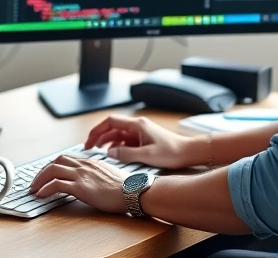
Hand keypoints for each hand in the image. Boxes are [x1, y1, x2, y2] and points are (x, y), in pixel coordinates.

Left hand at [29, 155, 127, 213]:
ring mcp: (81, 175)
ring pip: (52, 170)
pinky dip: (45, 189)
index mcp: (90, 162)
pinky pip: (57, 185)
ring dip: (40, 179)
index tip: (46, 174)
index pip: (65, 158)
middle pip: (56, 162)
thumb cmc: (126, 186)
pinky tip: (41, 195)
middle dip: (42, 171)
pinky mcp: (80, 187)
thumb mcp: (109, 175)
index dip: (53, 166)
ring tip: (34, 189)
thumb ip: (97, 174)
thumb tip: (92, 180)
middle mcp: (84, 165)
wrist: (133, 191)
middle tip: (35, 182)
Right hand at [84, 115, 201, 169]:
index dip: (97, 130)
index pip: (110, 122)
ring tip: (97, 152)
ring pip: (117, 135)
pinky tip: (114, 154)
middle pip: (112, 127)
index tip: (89, 141)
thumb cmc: (172, 152)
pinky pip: (125, 140)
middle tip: (88, 148)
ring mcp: (140, 132)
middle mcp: (137, 126)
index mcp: (137, 125)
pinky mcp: (143, 139)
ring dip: (107, 142)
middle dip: (98, 136)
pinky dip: (117, 146)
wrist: (189, 152)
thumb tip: (109, 153)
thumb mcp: (147, 155)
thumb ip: (126, 154)